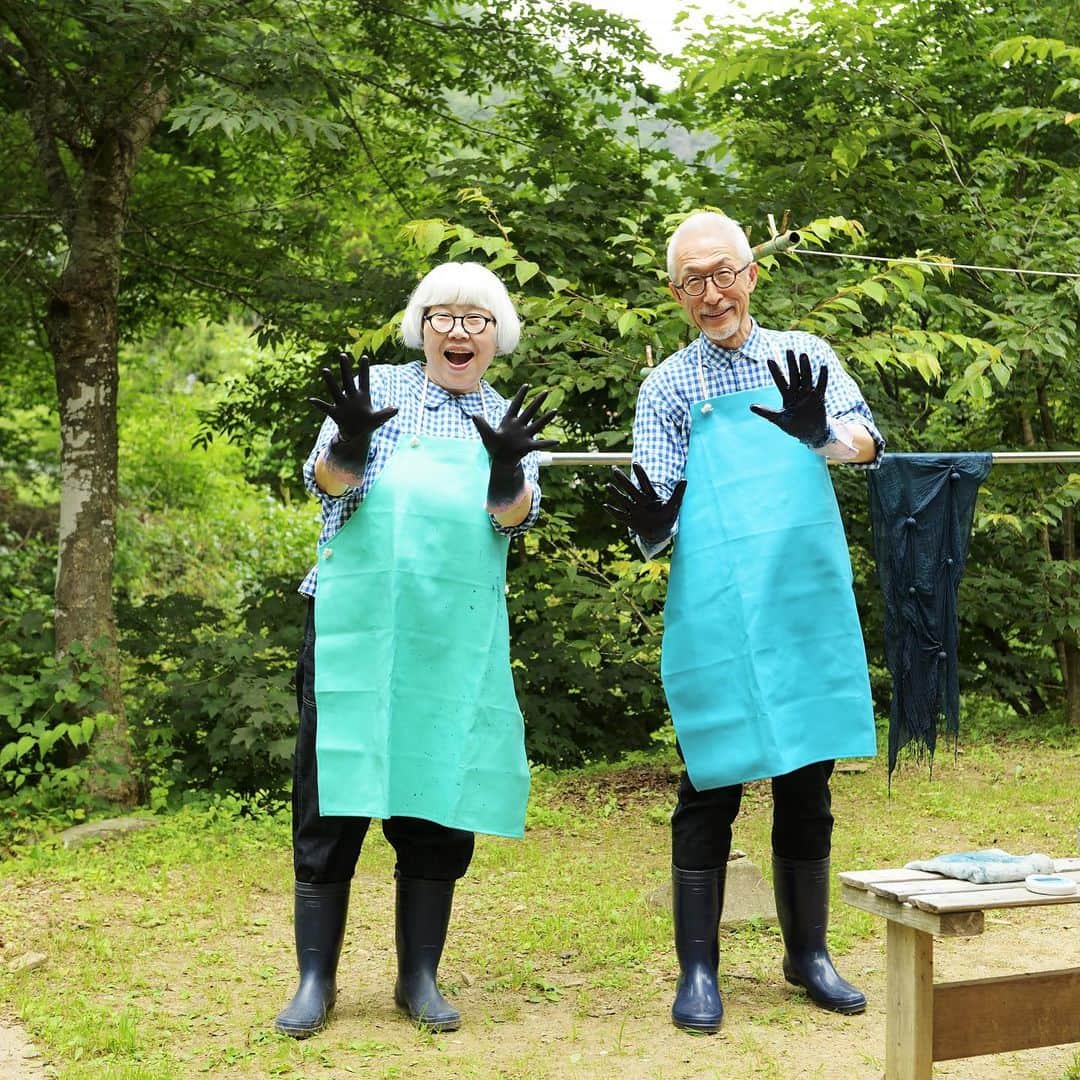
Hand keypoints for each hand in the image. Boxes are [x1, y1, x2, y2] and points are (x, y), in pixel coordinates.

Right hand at [309, 350, 397, 471]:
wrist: (357, 434)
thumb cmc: (369, 424)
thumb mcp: (378, 419)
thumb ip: (386, 413)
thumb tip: (396, 409)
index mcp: (363, 396)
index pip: (364, 380)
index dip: (365, 369)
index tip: (364, 356)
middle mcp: (351, 397)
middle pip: (348, 381)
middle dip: (346, 369)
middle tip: (343, 355)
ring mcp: (342, 404)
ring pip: (335, 391)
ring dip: (330, 381)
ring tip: (324, 370)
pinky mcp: (336, 414)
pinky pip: (326, 408)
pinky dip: (319, 405)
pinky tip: (311, 400)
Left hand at [471, 384, 557, 510]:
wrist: (501, 459)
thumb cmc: (494, 445)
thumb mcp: (486, 434)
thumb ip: (481, 425)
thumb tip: (474, 415)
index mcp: (509, 421)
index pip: (516, 405)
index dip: (520, 395)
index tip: (527, 385)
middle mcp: (519, 426)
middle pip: (530, 411)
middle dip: (537, 402)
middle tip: (546, 391)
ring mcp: (525, 435)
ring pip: (537, 425)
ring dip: (546, 418)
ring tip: (555, 410)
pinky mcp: (528, 446)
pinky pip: (539, 444)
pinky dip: (548, 443)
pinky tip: (557, 441)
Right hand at [603, 463, 686, 544]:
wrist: (660, 532)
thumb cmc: (667, 517)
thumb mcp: (674, 505)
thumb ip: (678, 493)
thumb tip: (684, 479)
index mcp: (651, 496)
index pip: (644, 482)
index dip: (640, 473)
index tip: (635, 463)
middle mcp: (640, 501)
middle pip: (630, 488)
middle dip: (622, 479)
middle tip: (614, 468)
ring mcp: (634, 510)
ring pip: (623, 500)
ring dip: (615, 493)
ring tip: (608, 485)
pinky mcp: (630, 520)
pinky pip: (620, 515)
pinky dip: (613, 511)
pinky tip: (605, 506)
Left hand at [749, 350, 830, 447]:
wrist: (810, 434)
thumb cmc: (794, 426)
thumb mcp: (778, 419)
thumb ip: (766, 412)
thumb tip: (751, 407)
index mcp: (787, 395)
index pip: (780, 380)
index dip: (775, 371)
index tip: (769, 359)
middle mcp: (798, 392)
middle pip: (794, 375)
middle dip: (791, 363)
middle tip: (788, 350)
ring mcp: (809, 394)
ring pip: (806, 377)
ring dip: (805, 367)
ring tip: (803, 355)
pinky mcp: (819, 398)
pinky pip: (822, 386)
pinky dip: (822, 377)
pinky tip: (823, 366)